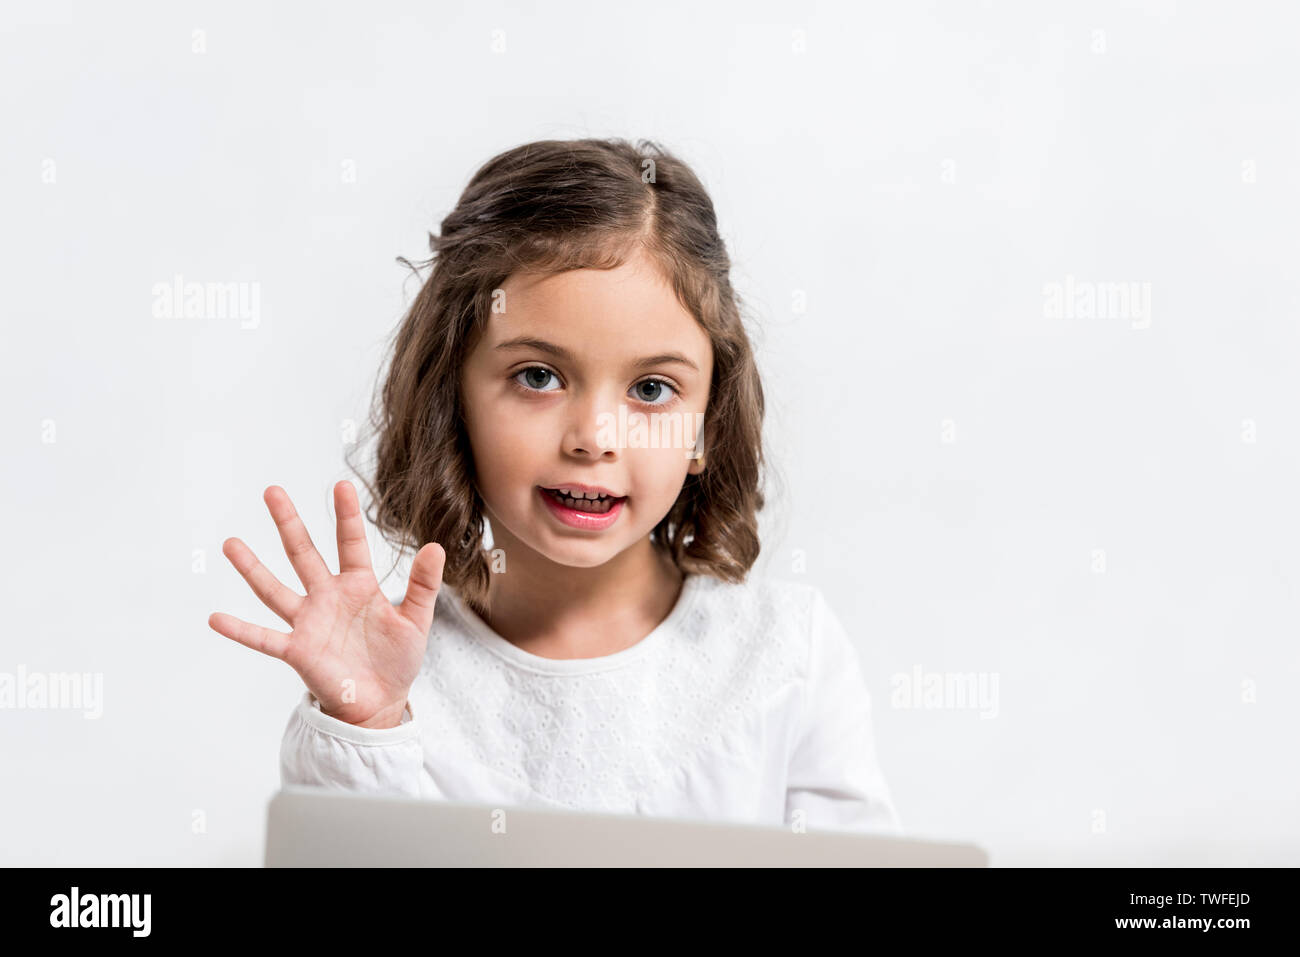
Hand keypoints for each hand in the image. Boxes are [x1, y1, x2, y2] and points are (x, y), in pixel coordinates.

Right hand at [208, 481, 445, 727]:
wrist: (382, 702)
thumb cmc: (396, 659)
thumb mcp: (416, 620)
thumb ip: (424, 584)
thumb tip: (436, 546)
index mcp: (358, 586)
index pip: (351, 543)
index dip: (346, 516)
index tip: (341, 485)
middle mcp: (328, 597)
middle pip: (304, 553)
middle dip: (289, 523)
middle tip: (272, 491)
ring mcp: (309, 622)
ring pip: (275, 589)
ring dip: (252, 568)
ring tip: (231, 544)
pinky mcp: (297, 650)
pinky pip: (263, 638)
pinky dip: (239, 630)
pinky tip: (215, 618)